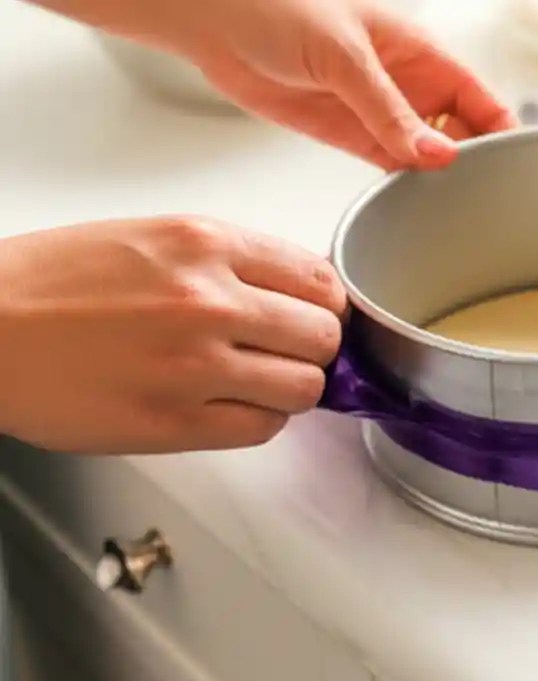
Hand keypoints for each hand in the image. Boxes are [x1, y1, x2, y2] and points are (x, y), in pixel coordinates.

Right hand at [0, 217, 345, 453]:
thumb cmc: (54, 282)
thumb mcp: (153, 238)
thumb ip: (230, 261)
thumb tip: (298, 293)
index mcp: (206, 245)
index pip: (322, 281)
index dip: (326, 306)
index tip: (315, 316)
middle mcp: (209, 301)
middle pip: (324, 336)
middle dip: (315, 349)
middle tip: (288, 353)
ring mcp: (194, 364)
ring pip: (304, 388)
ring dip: (291, 389)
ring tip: (257, 382)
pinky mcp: (173, 422)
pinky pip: (261, 429)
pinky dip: (259, 421)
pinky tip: (230, 406)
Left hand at [35, 0, 515, 168]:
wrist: (212, 18)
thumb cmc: (278, 6)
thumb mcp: (345, 56)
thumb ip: (390, 111)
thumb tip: (436, 155)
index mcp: (423, 53)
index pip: (483, 100)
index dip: (503, 133)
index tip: (515, 170)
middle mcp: (408, 84)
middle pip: (461, 133)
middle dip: (474, 164)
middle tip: (483, 204)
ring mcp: (379, 111)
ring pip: (426, 154)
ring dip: (437, 180)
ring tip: (452, 212)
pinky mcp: (347, 134)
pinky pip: (389, 166)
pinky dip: (401, 186)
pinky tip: (412, 205)